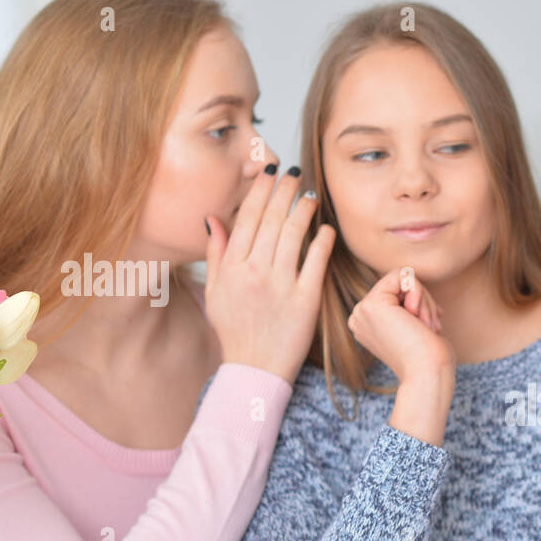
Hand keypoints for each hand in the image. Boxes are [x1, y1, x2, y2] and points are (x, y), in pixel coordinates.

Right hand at [205, 167, 336, 384]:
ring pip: (292, 236)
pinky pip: (314, 263)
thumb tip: (213, 218)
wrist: (255, 368)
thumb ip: (216, 253)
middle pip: (271, 220)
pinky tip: (326, 228)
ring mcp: (280, 286)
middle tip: (296, 173)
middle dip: (284, 191)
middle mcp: (254, 272)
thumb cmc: (235, 330)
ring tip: (311, 195)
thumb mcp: (216, 292)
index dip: (260, 191)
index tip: (271, 172)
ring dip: (303, 210)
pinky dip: (321, 242)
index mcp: (232, 268)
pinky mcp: (305, 300)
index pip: (247, 218)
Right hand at [346, 267, 452, 383]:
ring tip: (427, 327)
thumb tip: (407, 276)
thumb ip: (404, 303)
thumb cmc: (430, 356)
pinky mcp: (373, 304)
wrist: (428, 373)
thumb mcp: (414, 324)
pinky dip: (420, 292)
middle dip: (424, 301)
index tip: (432, 325)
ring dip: (424, 301)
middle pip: (398, 284)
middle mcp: (359, 317)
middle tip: (432, 327)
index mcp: (367, 323)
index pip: (396, 292)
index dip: (420, 303)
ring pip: (403, 279)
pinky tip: (417, 317)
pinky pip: (403, 276)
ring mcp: (362, 310)